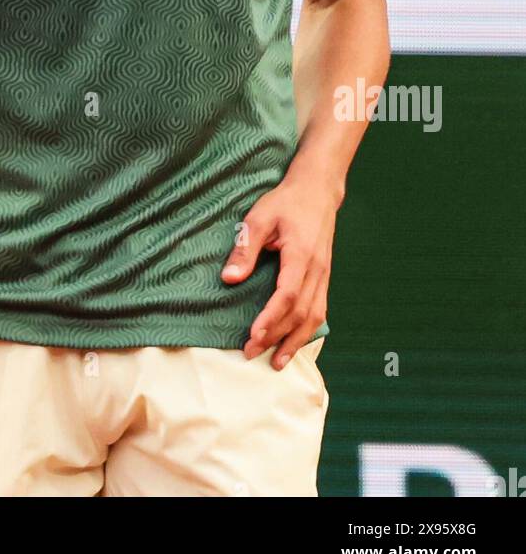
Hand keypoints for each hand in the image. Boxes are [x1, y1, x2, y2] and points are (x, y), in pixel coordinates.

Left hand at [220, 173, 337, 369]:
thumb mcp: (260, 217)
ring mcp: (324, 275)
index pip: (287, 295)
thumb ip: (245, 248)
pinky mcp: (324, 277)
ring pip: (314, 317)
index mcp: (301, 255)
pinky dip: (307, 331)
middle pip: (300, 313)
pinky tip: (294, 342)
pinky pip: (319, 310)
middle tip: (251, 354)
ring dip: (295, 342)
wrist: (318, 191)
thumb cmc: (286, 202)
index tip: (253, 336)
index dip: (271, 319)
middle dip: (276, 337)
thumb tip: (230, 279)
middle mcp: (317, 270)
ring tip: (276, 362)